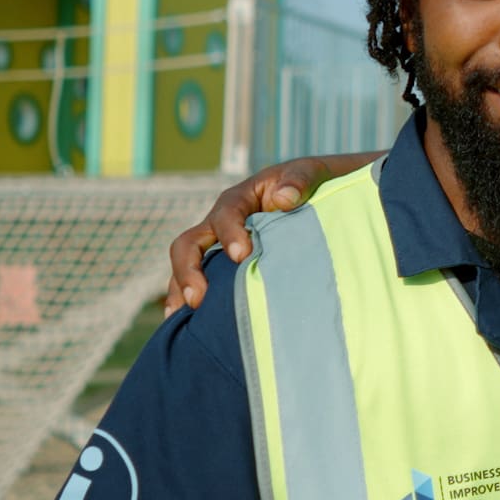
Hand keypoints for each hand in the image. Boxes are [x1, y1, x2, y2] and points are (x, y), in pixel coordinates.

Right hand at [165, 154, 367, 313]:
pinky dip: (189, 301)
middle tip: (200, 298)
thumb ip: (299, 180)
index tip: (242, 256)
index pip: (225, 213)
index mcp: (240, 199)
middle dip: (190, 270)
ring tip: (183, 319)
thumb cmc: (312, 184)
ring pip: (187, 266)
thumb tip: (283, 199)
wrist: (317, 196)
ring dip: (182, 290)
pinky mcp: (223, 266)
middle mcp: (220, 223)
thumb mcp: (310, 174)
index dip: (229, 233)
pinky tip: (188, 326)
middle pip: (189, 243)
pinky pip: (198, 282)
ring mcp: (217, 246)